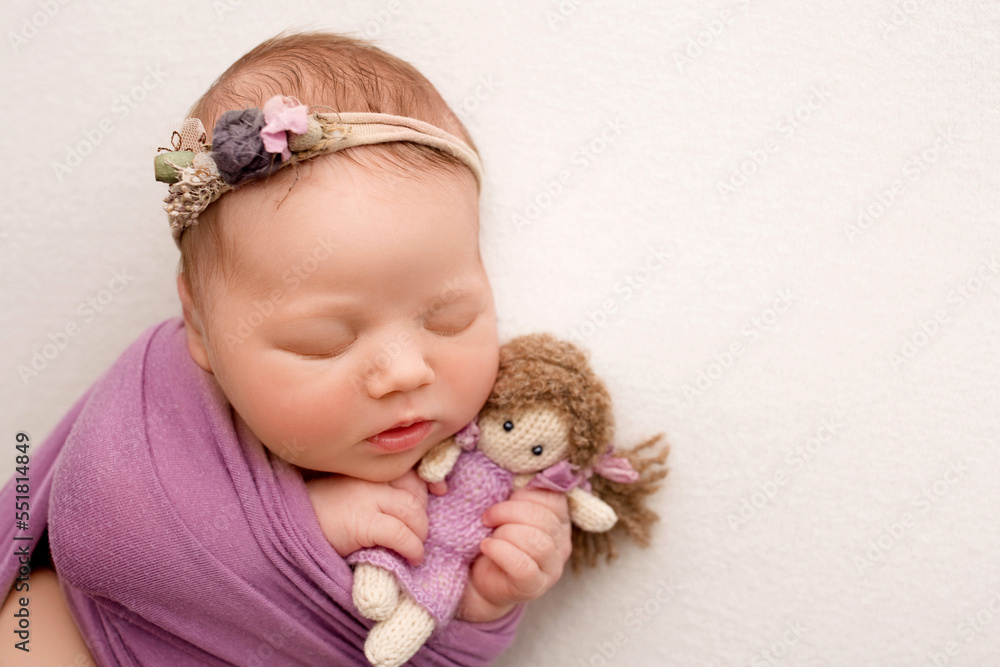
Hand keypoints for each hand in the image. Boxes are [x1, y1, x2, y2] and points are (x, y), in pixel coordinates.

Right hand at [305, 470, 428, 564]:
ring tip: (414, 547)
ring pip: (414, 513)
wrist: (283, 527)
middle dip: (422, 515)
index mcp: (364, 469)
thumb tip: (409, 500)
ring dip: (420, 534)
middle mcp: (368, 478)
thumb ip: (373, 490)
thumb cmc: (313, 514)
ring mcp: (366, 499)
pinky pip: (401, 535)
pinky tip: (411, 558)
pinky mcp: (363, 523)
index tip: (439, 492)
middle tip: (415, 532)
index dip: (427, 484)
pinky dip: (412, 548)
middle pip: (415, 493)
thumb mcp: (345, 492)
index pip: (409, 471)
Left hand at [457, 488, 571, 622]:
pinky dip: (500, 551)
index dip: (525, 495)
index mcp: (558, 520)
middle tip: (488, 518)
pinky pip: (522, 566)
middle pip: (544, 519)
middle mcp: (562, 543)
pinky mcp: (534, 586)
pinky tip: (487, 547)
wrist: (478, 580)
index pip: (554, 499)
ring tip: (489, 537)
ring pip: (537, 542)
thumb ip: (518, 495)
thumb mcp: (508, 512)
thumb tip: (518, 469)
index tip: (504, 498)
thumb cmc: (495, 539)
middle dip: (509, 513)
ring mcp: (551, 568)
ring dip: (505, 533)